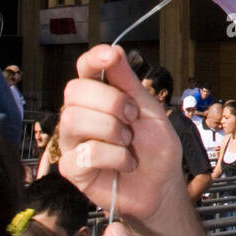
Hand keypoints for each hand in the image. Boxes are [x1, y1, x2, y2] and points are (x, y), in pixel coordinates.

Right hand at [59, 45, 183, 224]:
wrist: (162, 185)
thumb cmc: (155, 148)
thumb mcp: (150, 110)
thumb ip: (130, 83)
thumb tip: (113, 50)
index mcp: (100, 96)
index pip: (85, 69)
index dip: (93, 59)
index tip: (110, 57)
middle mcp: (81, 114)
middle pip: (75, 90)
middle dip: (112, 102)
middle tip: (132, 118)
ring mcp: (73, 141)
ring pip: (74, 118)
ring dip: (113, 130)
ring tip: (128, 143)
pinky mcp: (73, 169)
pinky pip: (86, 153)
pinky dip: (114, 157)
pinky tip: (124, 164)